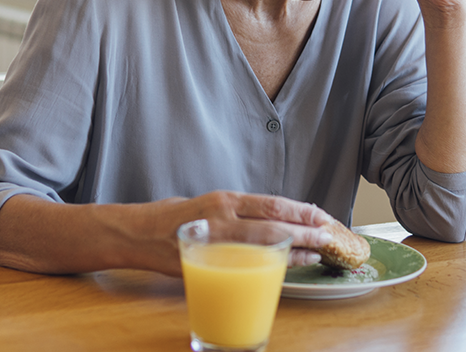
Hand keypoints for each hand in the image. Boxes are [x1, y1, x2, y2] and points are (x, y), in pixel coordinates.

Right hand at [145, 191, 333, 275]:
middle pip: (273, 225)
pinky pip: (247, 266)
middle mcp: (222, 217)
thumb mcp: (208, 205)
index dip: (299, 210)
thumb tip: (268, 220)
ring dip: (296, 249)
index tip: (320, 215)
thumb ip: (235, 213)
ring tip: (318, 250)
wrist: (137, 233)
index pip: (270, 204)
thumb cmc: (173, 218)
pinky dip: (273, 265)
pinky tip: (289, 265)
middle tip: (328, 234)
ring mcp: (215, 242)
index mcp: (224, 199)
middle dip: (305, 231)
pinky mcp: (208, 263)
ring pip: (264, 246)